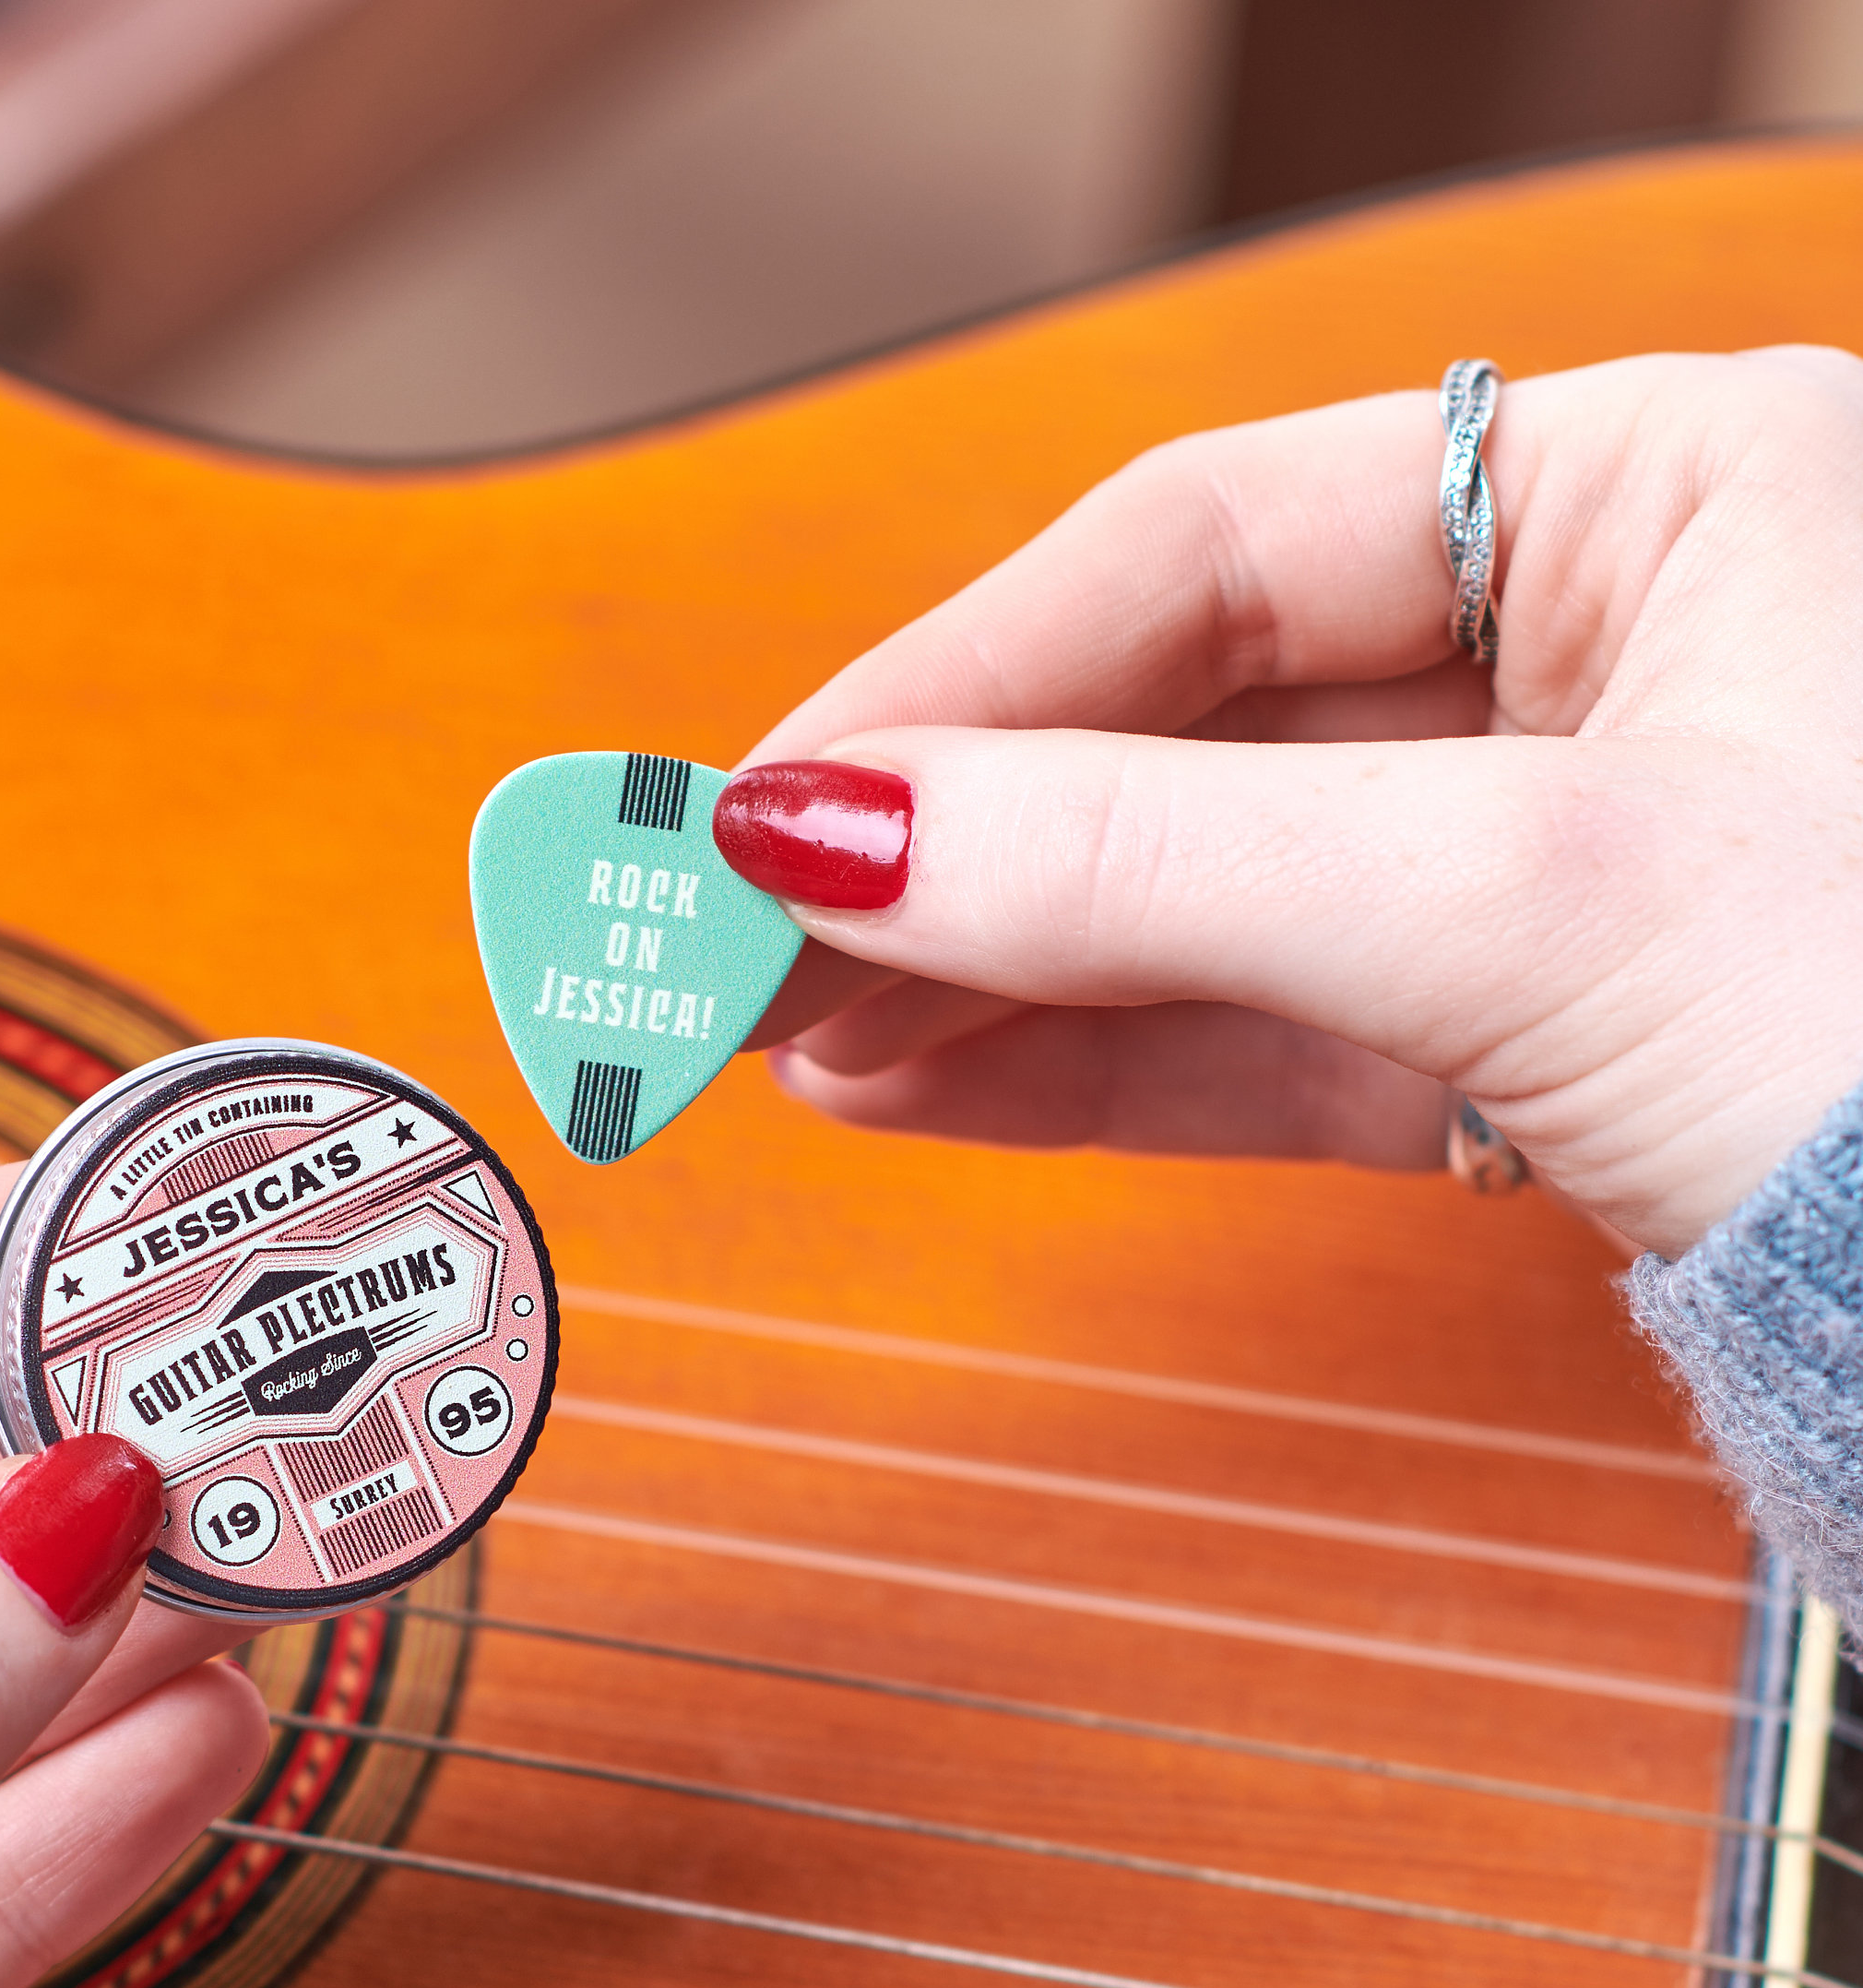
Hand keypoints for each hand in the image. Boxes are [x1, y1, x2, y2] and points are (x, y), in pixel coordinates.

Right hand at [722, 347, 1862, 1253]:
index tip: (770, 806)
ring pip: (1213, 895)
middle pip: (1184, 728)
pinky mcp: (1548, 1042)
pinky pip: (1279, 1030)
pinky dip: (1103, 1067)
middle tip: (729, 947)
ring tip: (795, 1044)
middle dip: (953, 850)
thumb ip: (1149, 862)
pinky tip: (928, 1086)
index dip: (965, 678)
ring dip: (993, 974)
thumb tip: (822, 833)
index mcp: (1670, 489)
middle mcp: (1619, 650)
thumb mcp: (1518, 899)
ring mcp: (1575, 856)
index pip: (1212, 541)